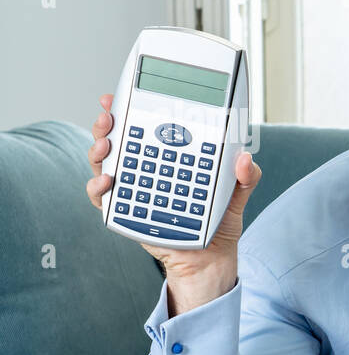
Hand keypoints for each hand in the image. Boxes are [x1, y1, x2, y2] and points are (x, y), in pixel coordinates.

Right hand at [87, 93, 260, 313]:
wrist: (210, 258)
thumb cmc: (219, 220)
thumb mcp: (236, 193)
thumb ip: (246, 176)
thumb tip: (245, 159)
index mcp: (169, 156)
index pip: (146, 126)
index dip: (130, 109)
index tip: (119, 97)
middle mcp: (146, 168)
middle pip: (117, 140)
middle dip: (107, 124)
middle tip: (108, 118)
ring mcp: (132, 189)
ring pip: (104, 164)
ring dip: (98, 150)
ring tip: (105, 145)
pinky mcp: (125, 211)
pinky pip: (103, 198)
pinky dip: (98, 187)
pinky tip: (107, 180)